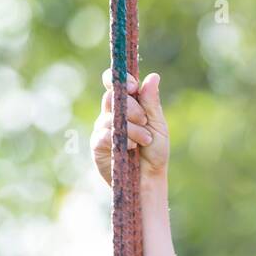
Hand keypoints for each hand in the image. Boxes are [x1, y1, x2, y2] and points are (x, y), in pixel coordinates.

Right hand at [91, 69, 169, 185]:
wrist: (150, 179)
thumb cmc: (155, 153)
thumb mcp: (158, 125)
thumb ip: (152, 103)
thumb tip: (153, 76)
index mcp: (127, 105)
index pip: (116, 83)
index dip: (121, 80)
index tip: (133, 86)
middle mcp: (112, 113)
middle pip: (111, 96)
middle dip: (130, 107)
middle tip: (143, 121)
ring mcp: (102, 128)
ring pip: (110, 116)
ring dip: (132, 128)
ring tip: (145, 141)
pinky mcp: (97, 144)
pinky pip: (104, 134)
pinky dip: (121, 139)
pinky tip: (132, 147)